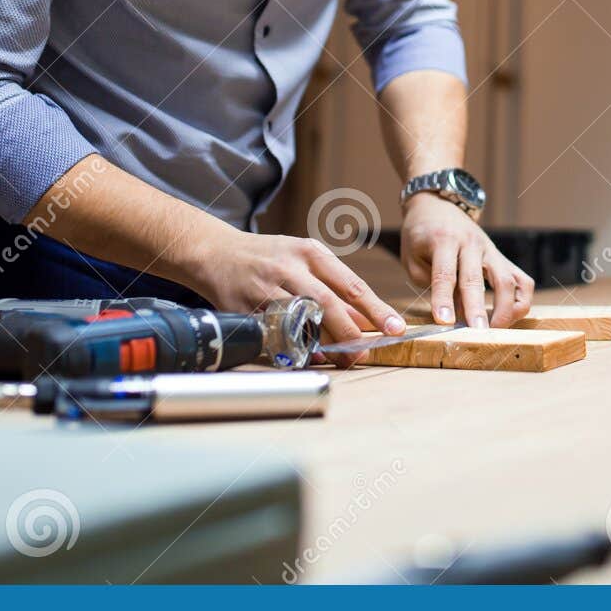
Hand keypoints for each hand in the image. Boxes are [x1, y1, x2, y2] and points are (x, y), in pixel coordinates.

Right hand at [189, 227, 404, 365]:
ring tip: (342, 358)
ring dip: (324, 343)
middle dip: (351, 333)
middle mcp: (288, 267)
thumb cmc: (267, 257)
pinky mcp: (244, 307)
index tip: (395, 328)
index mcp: (309, 252)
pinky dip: (292, 347)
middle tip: (365, 353)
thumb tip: (365, 320)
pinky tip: (307, 356)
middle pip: (327, 303)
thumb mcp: (303, 259)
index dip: (375, 309)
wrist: (215, 252)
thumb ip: (334, 286)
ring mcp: (265, 287)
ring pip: (301, 320)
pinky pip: (273, 333)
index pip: (350, 284)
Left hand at [399, 194, 533, 327]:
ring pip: (508, 280)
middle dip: (477, 308)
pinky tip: (509, 317)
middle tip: (477, 333)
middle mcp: (471, 243)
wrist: (438, 205)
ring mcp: (491, 250)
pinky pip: (522, 281)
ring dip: (504, 309)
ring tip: (495, 330)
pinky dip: (520, 301)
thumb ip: (430, 283)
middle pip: (477, 279)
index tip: (444, 322)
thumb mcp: (412, 256)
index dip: (444, 299)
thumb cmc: (421, 234)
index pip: (445, 273)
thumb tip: (452, 314)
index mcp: (443, 240)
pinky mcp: (503, 258)